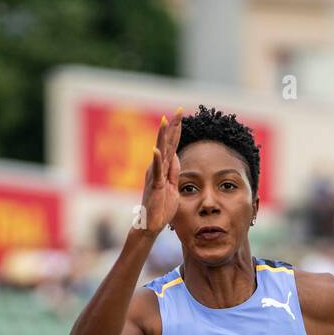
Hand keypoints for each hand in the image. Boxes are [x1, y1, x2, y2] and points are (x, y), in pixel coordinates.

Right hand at [137, 108, 182, 236]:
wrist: (151, 224)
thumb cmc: (161, 207)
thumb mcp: (172, 187)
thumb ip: (174, 172)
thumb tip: (176, 157)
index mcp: (163, 167)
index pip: (171, 145)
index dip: (176, 130)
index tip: (181, 115)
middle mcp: (157, 167)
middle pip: (166, 143)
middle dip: (172, 127)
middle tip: (178, 110)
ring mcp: (155, 175)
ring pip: (160, 152)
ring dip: (162, 137)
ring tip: (165, 121)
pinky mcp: (155, 185)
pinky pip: (156, 172)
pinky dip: (156, 160)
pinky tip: (156, 150)